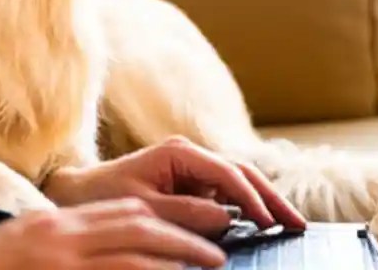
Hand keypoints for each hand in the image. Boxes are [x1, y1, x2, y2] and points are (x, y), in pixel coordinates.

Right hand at [0, 197, 227, 269]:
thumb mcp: (25, 252)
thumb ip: (63, 250)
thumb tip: (106, 258)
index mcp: (53, 227)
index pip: (119, 211)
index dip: (165, 216)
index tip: (197, 224)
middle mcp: (57, 237)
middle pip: (134, 222)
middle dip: (182, 231)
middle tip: (220, 243)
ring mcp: (56, 260)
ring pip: (130, 251)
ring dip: (176, 255)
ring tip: (213, 264)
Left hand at [41, 137, 306, 237]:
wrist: (80, 192)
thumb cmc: (106, 195)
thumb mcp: (143, 207)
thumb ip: (184, 212)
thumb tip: (227, 218)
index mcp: (178, 152)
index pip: (227, 173)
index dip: (251, 199)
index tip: (268, 222)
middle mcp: (190, 156)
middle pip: (243, 172)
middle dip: (271, 197)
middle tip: (297, 223)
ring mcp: (192, 169)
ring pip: (239, 182)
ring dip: (264, 202)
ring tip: (290, 224)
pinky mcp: (191, 184)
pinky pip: (226, 195)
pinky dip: (247, 208)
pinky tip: (263, 224)